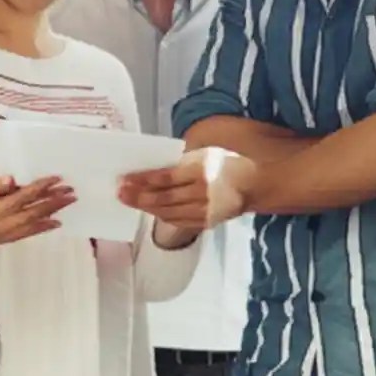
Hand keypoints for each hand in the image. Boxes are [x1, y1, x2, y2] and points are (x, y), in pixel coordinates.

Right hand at [0, 175, 75, 247]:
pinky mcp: (12, 238)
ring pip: (38, 220)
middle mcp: (11, 220)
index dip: (44, 186)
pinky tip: (56, 222)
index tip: (58, 179)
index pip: (28, 194)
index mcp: (3, 207)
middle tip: (72, 192)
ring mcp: (13, 231)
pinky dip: (45, 226)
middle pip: (39, 208)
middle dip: (56, 199)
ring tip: (69, 202)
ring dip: (55, 211)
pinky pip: (32, 232)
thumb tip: (12, 180)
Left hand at [118, 147, 254, 229]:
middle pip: (163, 198)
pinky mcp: (206, 222)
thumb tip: (152, 170)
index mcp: (201, 172)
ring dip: (146, 207)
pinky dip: (161, 215)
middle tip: (120, 192)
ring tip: (129, 200)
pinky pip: (178, 221)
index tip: (125, 179)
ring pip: (168, 212)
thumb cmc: (227, 164)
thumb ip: (180, 162)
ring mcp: (204, 211)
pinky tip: (149, 209)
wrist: (255, 183)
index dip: (143, 180)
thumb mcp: (204, 154)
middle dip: (138, 195)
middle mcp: (202, 193)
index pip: (165, 178)